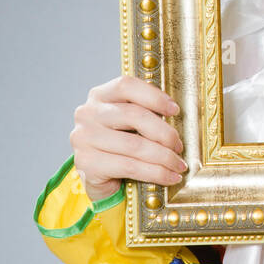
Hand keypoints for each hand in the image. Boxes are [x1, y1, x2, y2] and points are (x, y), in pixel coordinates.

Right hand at [69, 75, 186, 202]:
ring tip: (178, 164)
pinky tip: (169, 177)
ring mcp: (84, 139)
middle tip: (179, 145)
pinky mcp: (87, 163)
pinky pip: (130, 167)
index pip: (126, 85)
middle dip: (164, 133)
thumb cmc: (118, 146)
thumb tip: (176, 117)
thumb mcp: (128, 124)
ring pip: (134, 145)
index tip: (175, 110)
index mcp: (99, 96)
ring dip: (164, 157)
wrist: (97, 178)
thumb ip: (144, 114)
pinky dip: (155, 173)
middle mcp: (87, 114)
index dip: (154, 96)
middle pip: (134, 115)